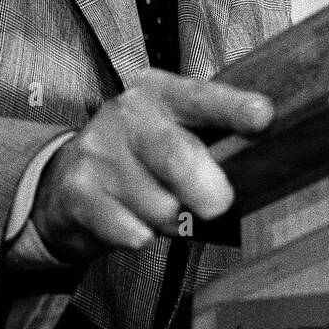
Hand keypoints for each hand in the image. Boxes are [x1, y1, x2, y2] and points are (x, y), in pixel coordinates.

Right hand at [31, 69, 273, 261]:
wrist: (65, 178)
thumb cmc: (141, 155)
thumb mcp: (173, 129)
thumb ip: (210, 138)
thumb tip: (258, 164)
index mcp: (159, 92)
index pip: (200, 97)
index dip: (232, 107)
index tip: (263, 116)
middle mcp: (127, 114)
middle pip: (178, 156)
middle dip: (207, 190)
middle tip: (218, 205)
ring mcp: (99, 151)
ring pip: (160, 206)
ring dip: (173, 221)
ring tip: (161, 208)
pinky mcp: (79, 191)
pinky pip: (132, 231)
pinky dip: (142, 236)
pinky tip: (131, 220)